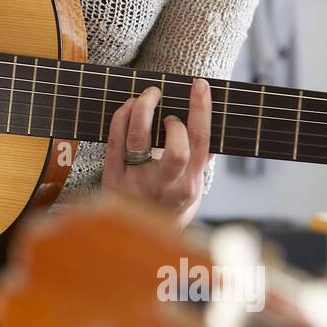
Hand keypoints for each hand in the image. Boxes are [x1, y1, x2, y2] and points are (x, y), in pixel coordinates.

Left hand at [102, 78, 213, 229]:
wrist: (135, 241)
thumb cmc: (168, 207)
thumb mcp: (193, 191)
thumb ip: (201, 161)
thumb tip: (213, 123)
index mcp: (190, 185)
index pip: (201, 144)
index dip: (202, 111)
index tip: (200, 85)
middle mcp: (166, 186)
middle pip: (177, 150)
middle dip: (173, 121)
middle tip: (168, 109)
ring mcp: (137, 183)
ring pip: (139, 140)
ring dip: (143, 109)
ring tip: (148, 96)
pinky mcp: (113, 178)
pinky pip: (115, 141)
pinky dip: (121, 118)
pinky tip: (127, 107)